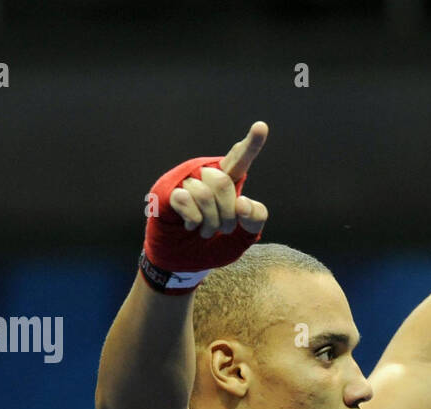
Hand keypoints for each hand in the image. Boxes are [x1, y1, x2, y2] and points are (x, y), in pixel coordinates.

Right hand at [168, 123, 270, 237]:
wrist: (188, 260)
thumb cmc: (216, 242)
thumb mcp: (244, 235)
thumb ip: (254, 218)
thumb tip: (242, 203)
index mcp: (228, 179)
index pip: (240, 159)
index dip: (251, 144)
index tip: (261, 127)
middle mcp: (206, 174)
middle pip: (222, 182)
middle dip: (228, 214)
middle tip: (224, 230)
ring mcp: (186, 181)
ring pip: (204, 193)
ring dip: (210, 222)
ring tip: (206, 230)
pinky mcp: (169, 192)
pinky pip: (185, 200)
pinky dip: (193, 221)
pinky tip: (190, 226)